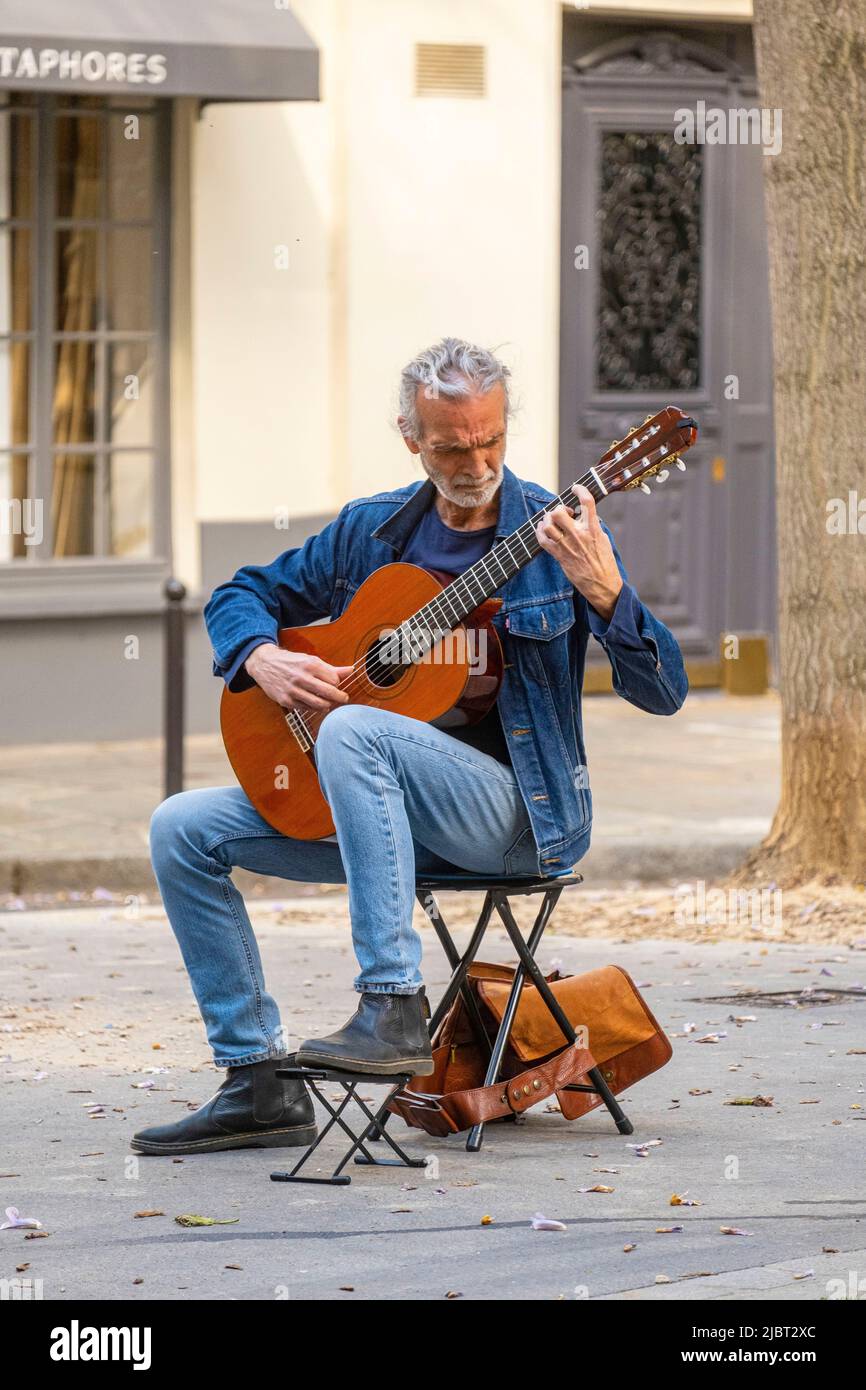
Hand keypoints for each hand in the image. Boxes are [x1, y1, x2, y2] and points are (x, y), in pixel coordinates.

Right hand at [244, 643, 353, 711]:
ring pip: (319, 704)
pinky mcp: (286, 701)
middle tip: (343, 698)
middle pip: (329, 692)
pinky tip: (315, 704)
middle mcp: (301, 677)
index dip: (337, 683)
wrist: (264, 664)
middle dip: (340, 697)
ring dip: (327, 705)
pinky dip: (314, 708)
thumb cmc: (290, 662)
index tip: (336, 684)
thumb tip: (351, 670)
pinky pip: (306, 709)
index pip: (334, 680)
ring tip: (329, 703)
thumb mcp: (311, 660)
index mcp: (310, 664)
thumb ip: (331, 668)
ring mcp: (293, 690)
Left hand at [535, 485, 622, 621]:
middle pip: (559, 512)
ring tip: (552, 522)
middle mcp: (579, 535)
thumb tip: (583, 514)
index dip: (580, 490)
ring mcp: (567, 546)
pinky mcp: (559, 555)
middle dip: (558, 509)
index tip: (576, 488)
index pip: (587, 502)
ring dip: (547, 520)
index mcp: (593, 529)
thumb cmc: (604, 562)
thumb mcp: (603, 539)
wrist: (601, 584)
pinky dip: (540, 532)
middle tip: (563, 514)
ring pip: (548, 525)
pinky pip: (542, 540)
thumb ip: (592, 525)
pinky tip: (544, 531)